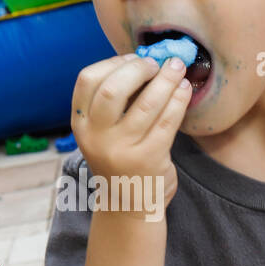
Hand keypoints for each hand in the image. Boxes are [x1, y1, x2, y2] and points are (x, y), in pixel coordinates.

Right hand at [69, 54, 189, 214]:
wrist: (128, 207)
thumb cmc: (119, 160)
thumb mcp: (102, 133)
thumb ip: (114, 103)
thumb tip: (144, 61)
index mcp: (80, 125)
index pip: (87, 81)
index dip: (112, 63)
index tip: (133, 58)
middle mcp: (96, 137)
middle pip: (113, 90)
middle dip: (139, 69)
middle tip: (157, 63)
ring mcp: (122, 150)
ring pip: (146, 104)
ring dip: (166, 80)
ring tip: (177, 68)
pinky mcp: (149, 159)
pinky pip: (168, 121)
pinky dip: (178, 99)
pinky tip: (184, 89)